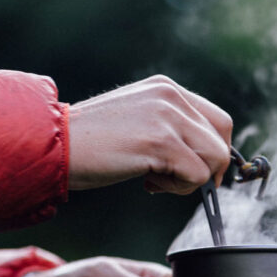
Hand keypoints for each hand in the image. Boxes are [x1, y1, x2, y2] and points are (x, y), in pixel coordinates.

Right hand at [67, 75, 232, 194]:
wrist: (53, 145)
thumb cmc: (90, 143)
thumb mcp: (137, 122)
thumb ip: (168, 128)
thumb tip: (204, 158)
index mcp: (166, 88)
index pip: (218, 120)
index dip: (213, 152)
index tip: (193, 171)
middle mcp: (171, 96)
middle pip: (222, 139)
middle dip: (209, 169)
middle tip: (177, 181)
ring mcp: (167, 117)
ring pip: (215, 158)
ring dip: (191, 180)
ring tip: (155, 180)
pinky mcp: (161, 142)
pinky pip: (197, 175)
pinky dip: (177, 188)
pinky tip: (147, 182)